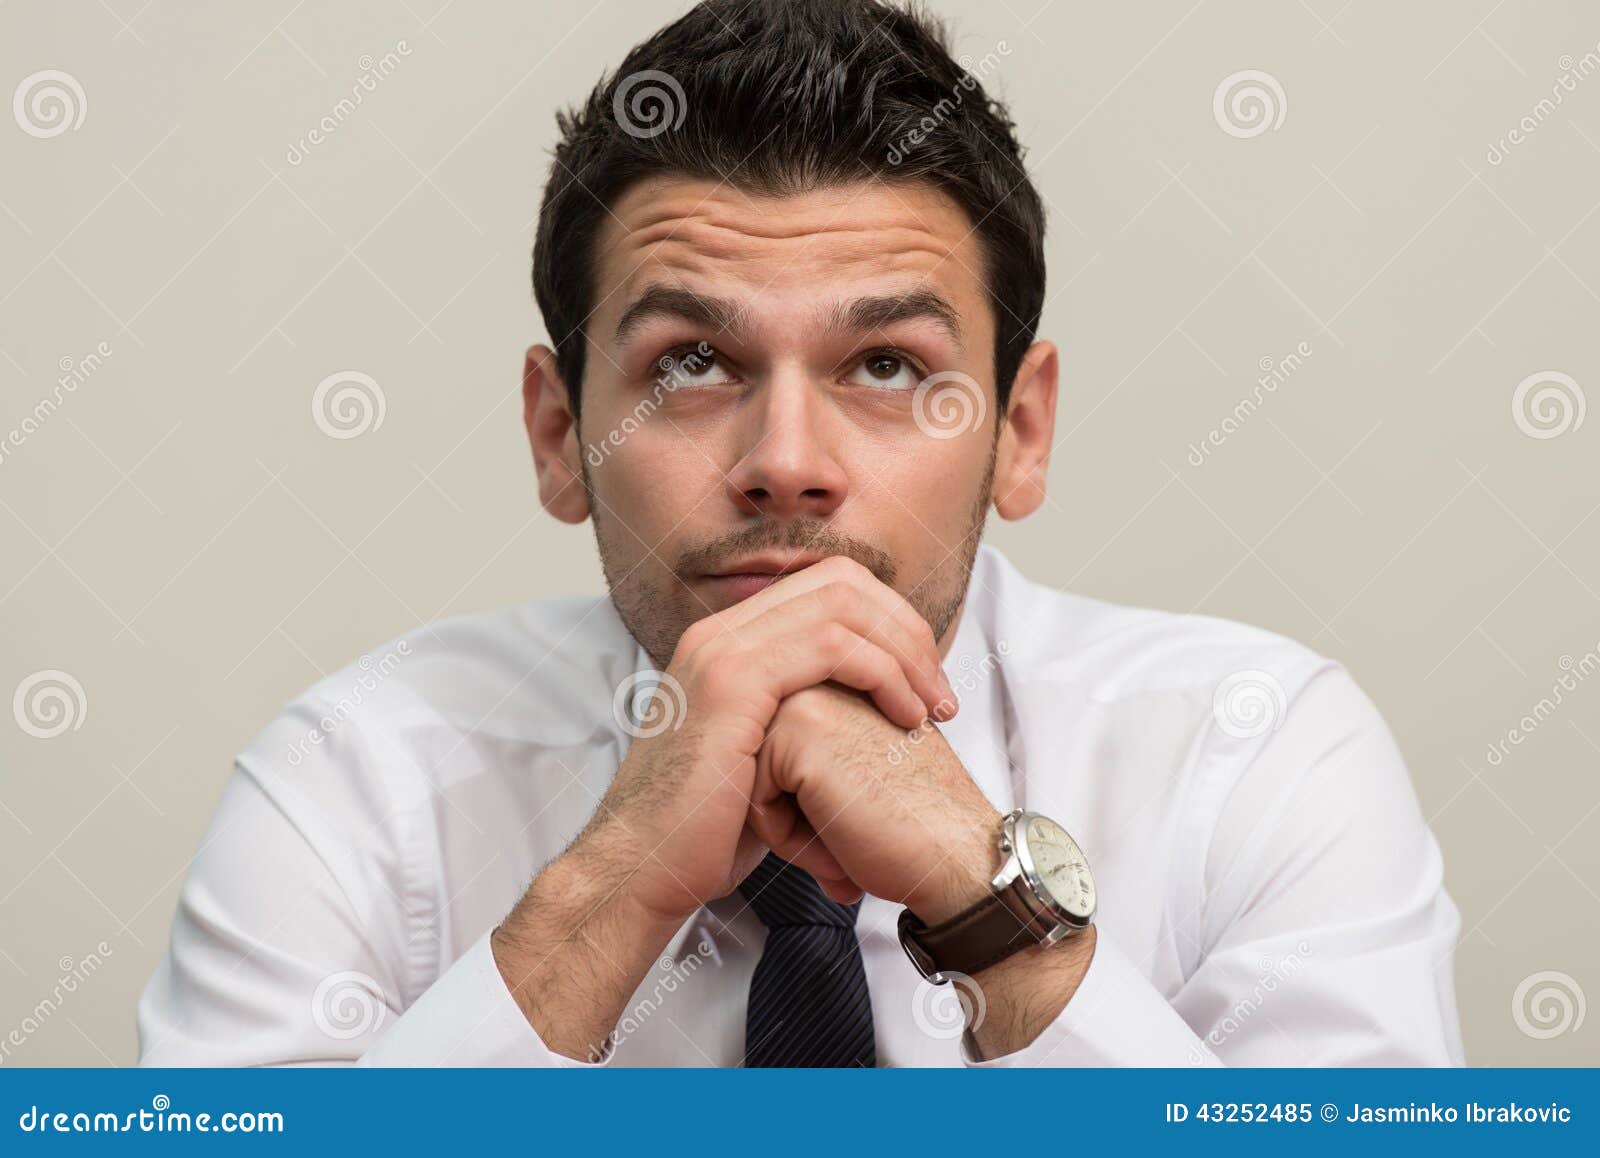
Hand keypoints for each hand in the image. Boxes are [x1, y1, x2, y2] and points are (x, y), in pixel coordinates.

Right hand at [493, 557, 955, 1057]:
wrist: (641, 870)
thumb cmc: (702, 832)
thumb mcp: (761, 759)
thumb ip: (799, 720)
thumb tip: (858, 715)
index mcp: (726, 640)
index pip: (827, 586)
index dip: (888, 621)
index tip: (924, 680)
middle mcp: (721, 631)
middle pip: (842, 580)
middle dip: (906, 629)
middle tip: (941, 693)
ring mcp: (723, 650)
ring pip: (844, 604)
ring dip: (905, 652)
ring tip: (933, 709)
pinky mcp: (733, 682)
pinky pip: (832, 646)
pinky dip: (883, 674)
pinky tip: (904, 717)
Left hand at [746, 683, 1097, 1060]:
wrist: (958, 858)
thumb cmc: (911, 825)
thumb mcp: (854, 769)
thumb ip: (811, 750)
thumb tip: (748, 776)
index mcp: (836, 681)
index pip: (774, 752)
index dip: (807, 800)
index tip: (868, 806)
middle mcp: (822, 676)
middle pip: (758, 760)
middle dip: (795, 809)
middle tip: (862, 821)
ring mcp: (809, 694)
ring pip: (751, 776)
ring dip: (791, 822)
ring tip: (851, 829)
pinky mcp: (798, 728)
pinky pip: (752, 796)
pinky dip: (786, 834)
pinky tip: (840, 834)